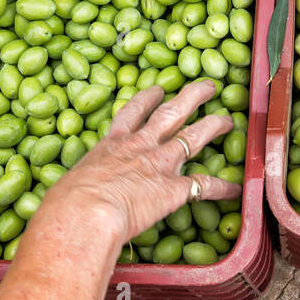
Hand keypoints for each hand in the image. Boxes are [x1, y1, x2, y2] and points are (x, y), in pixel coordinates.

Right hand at [0, 81, 241, 299]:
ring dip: (213, 125)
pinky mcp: (176, 189)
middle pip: (170, 113)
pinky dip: (223, 186)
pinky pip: (206, 185)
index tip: (158, 90)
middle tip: (205, 87)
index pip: (131, 114)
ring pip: (193, 137)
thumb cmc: (65, 205)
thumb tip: (63, 206)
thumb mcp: (67, 189)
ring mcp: (160, 165)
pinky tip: (236, 187)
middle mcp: (139, 148)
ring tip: (227, 117)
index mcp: (110, 146)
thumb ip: (75, 191)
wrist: (85, 212)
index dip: (147, 100)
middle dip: (189, 97)